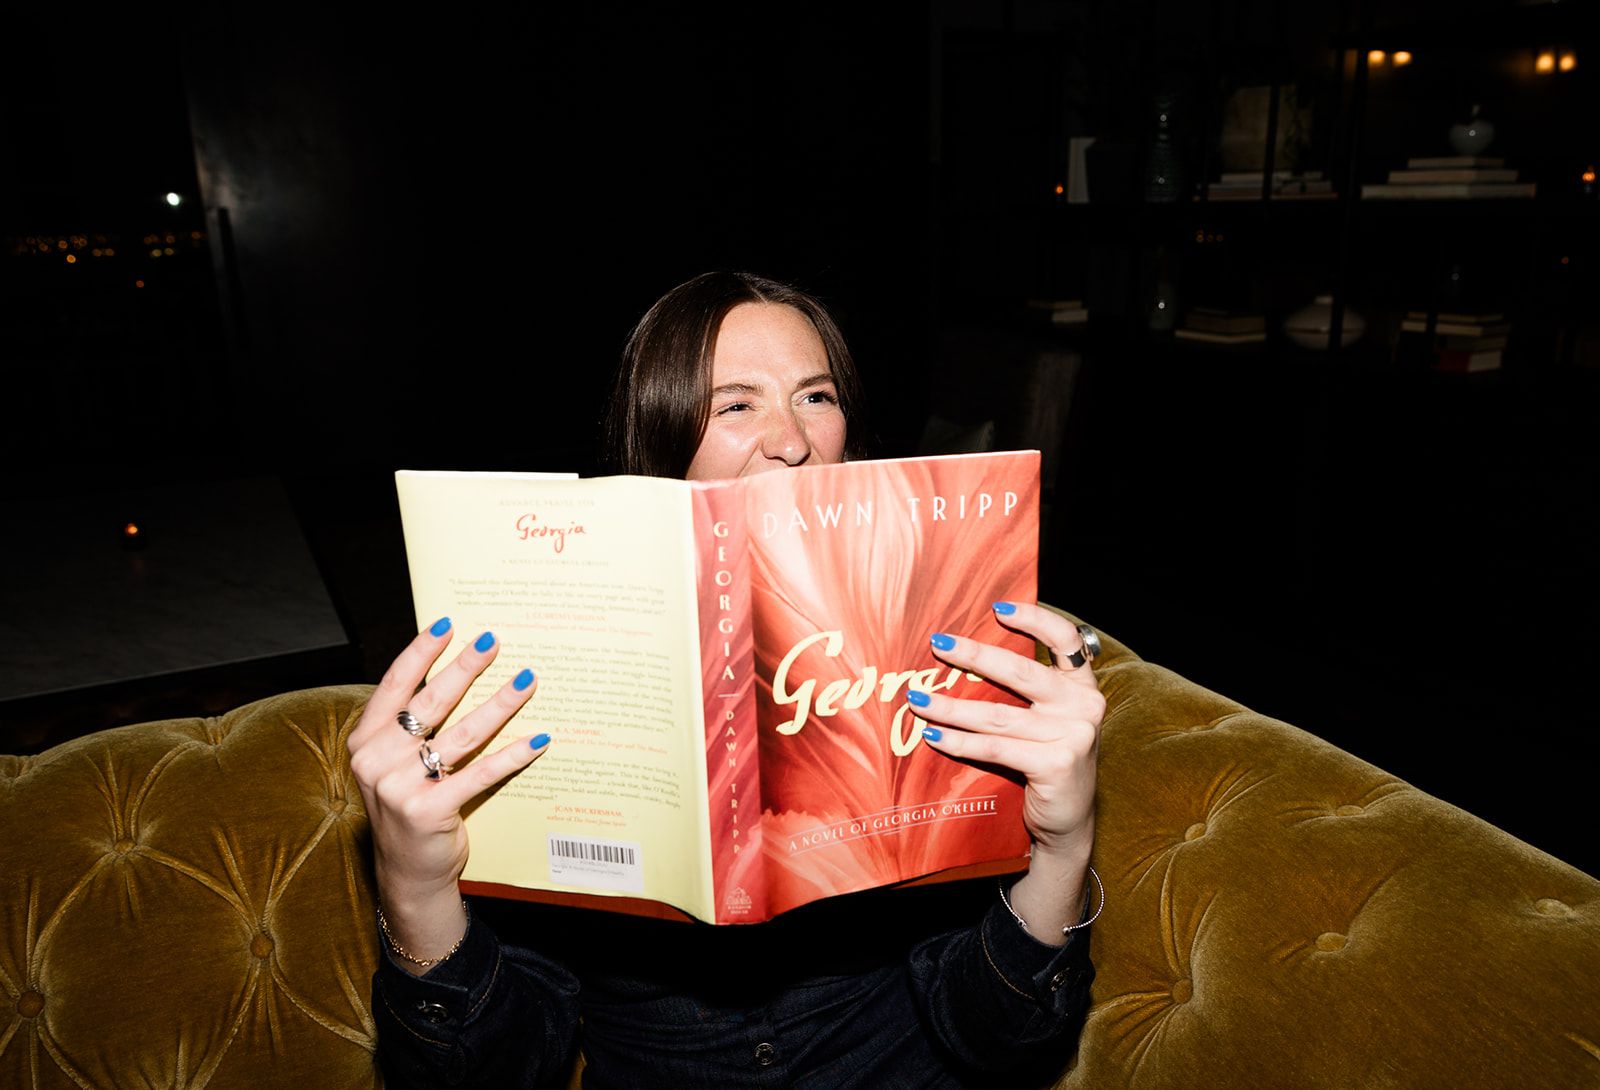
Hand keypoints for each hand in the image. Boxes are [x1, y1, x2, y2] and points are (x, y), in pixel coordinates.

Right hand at [347, 619, 549, 969]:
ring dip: (500, 704)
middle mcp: (375, 760)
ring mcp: (399, 787)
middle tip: (494, 642)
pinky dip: (512, 754)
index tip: (448, 625)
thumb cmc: (411, 806)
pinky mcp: (429, 811)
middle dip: (466, 668)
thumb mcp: (396, 763)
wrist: (408, 872)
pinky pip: (479, 773)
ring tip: (526, 680)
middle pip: (431, 702)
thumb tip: (455, 672)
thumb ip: (412, 726)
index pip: (395, 685)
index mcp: (364, 741)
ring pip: (461, 734)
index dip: (421, 652)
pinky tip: (537, 739)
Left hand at [912, 602, 1101, 938]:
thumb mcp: (1046, 720)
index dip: (1034, 619)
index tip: (997, 607)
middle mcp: (1083, 706)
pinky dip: (958, 742)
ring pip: (998, 714)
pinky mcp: (1055, 765)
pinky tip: (932, 736)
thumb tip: (962, 654)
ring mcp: (1072, 736)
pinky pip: (995, 747)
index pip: (1066, 640)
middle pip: (1021, 672)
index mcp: (1082, 686)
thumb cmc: (1046, 761)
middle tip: (938, 643)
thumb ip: (1025, 691)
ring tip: (918, 699)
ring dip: (950, 706)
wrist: (1067, 822)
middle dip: (974, 655)